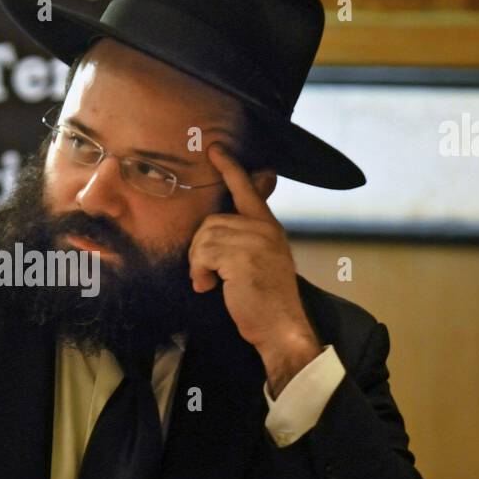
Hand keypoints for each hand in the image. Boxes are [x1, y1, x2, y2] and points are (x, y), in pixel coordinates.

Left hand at [188, 144, 321, 394]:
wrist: (281, 328)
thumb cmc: (265, 302)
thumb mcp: (259, 262)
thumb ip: (244, 241)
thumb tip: (213, 233)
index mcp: (269, 227)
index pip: (248, 189)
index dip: (230, 168)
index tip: (215, 149)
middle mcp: (264, 228)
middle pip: (211, 221)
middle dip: (200, 249)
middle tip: (206, 274)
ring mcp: (255, 241)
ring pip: (204, 237)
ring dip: (198, 263)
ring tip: (209, 282)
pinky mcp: (242, 257)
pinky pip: (203, 253)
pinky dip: (199, 272)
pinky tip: (208, 287)